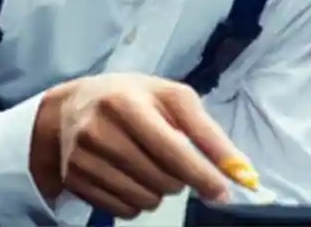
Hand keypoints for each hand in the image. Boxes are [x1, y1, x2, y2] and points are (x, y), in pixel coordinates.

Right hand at [31, 74, 241, 218]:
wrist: (70, 107)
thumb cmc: (132, 98)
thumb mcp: (171, 98)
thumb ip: (207, 133)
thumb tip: (240, 172)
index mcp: (127, 102)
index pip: (172, 149)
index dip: (202, 174)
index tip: (223, 192)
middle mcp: (99, 130)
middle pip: (162, 179)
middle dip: (181, 178)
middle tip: (175, 160)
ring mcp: (83, 158)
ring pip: (146, 200)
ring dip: (160, 191)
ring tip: (151, 166)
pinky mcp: (74, 180)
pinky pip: (124, 211)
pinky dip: (138, 202)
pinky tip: (131, 178)